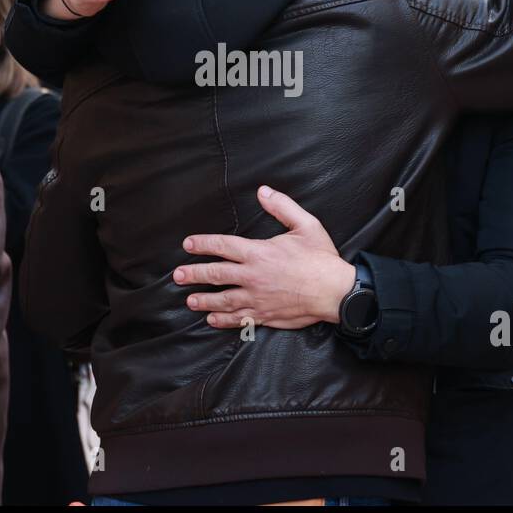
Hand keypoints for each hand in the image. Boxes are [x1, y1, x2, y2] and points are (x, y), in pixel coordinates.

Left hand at [175, 186, 355, 329]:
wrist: (335, 292)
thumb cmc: (321, 259)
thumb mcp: (306, 225)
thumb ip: (282, 207)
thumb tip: (264, 191)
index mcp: (259, 253)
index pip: (223, 246)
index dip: (203, 244)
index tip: (188, 244)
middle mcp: (253, 276)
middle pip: (216, 274)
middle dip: (194, 274)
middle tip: (177, 276)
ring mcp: (257, 298)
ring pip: (223, 300)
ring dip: (204, 300)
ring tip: (189, 300)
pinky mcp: (265, 315)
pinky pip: (239, 319)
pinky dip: (223, 320)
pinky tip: (212, 320)